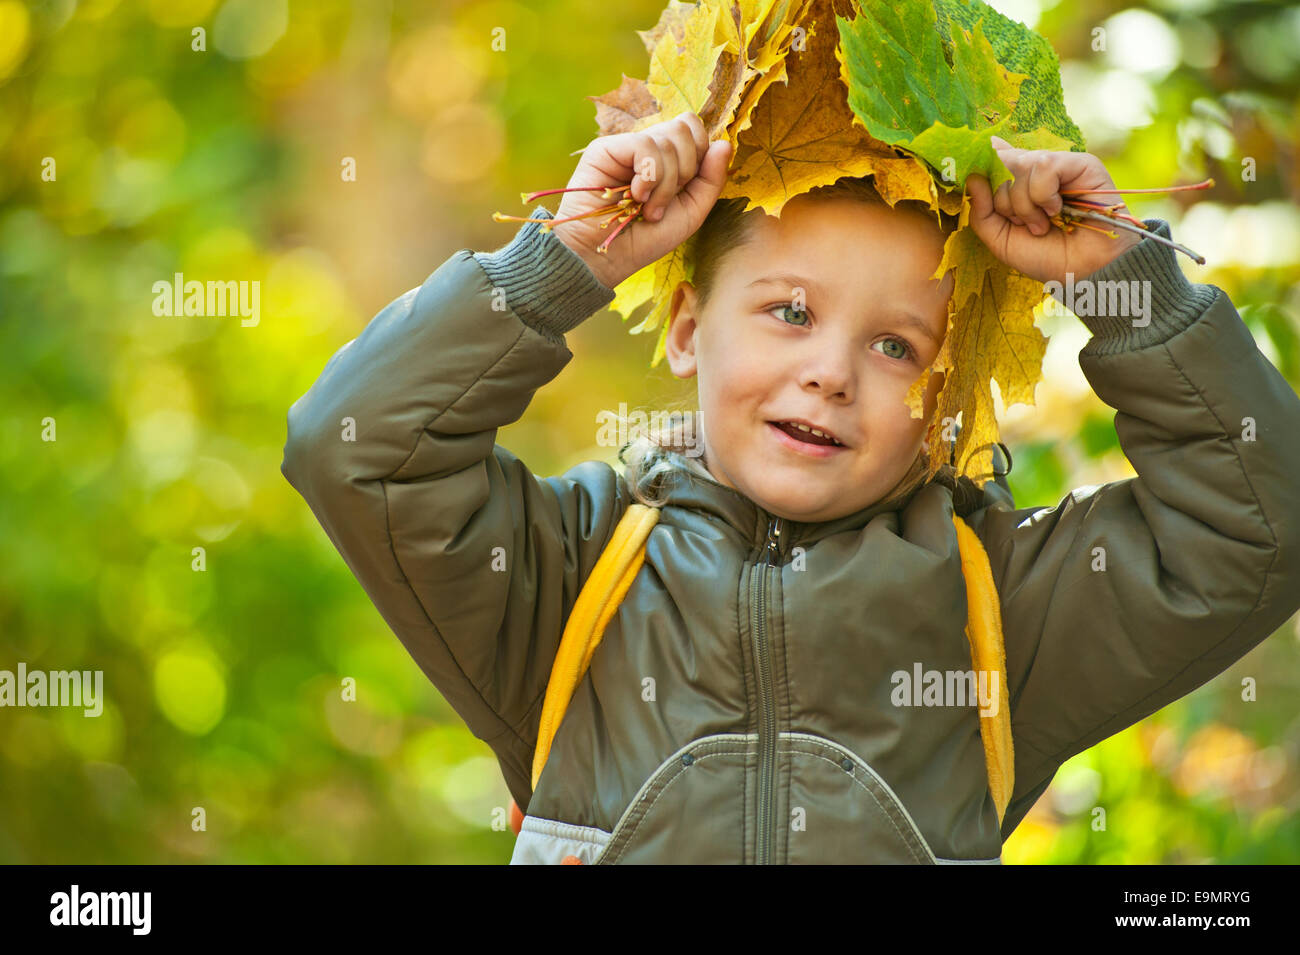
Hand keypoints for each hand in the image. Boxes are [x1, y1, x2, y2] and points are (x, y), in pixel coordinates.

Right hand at [549, 111, 732, 289]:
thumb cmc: (646, 240)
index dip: (700, 155)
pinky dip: (649, 177)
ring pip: (669, 138)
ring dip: (665, 183)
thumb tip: (725, 143)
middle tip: (666, 200)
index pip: (695, 130)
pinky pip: (645, 146)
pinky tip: (635, 196)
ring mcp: (627, 147)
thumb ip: (711, 179)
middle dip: (686, 169)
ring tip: (647, 207)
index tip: (684, 190)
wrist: (609, 256)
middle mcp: (648, 149)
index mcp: (669, 159)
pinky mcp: (606, 148)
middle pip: (685, 127)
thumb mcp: (691, 213)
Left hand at [966, 137, 1142, 286]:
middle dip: (1007, 203)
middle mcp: (1039, 171)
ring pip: (1022, 165)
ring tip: (1044, 224)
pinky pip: (1045, 165)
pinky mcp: (1082, 163)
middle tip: (1027, 225)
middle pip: (1003, 164)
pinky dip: (1044, 194)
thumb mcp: (1001, 239)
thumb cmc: (1046, 257)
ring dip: (1026, 204)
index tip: (981, 183)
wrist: (1083, 271)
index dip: (987, 168)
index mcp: (1021, 184)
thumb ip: (981, 212)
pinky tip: (1058, 210)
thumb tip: (972, 178)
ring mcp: (1060, 165)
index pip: (995, 159)